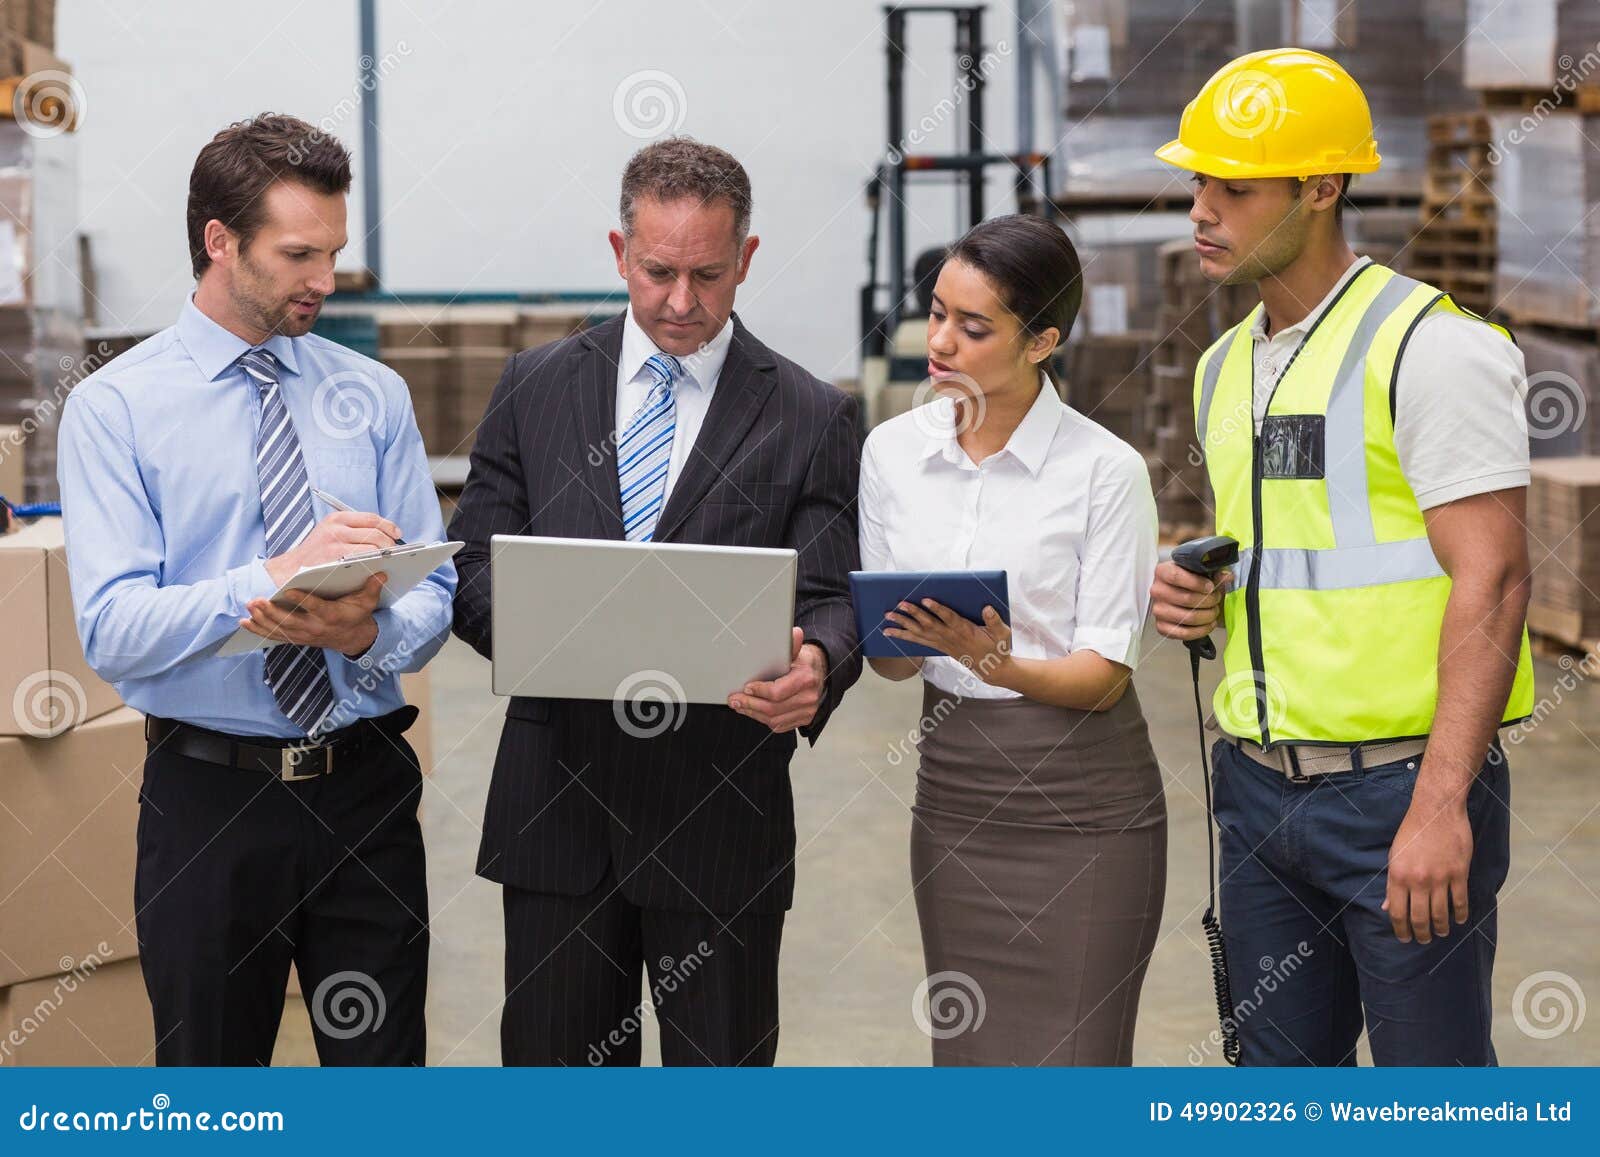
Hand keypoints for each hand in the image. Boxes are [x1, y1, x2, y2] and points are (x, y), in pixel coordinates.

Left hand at [241, 574, 386, 656]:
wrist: (353, 638)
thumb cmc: (357, 615)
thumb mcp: (367, 602)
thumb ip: (371, 587)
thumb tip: (381, 573)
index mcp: (331, 616)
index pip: (315, 607)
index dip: (301, 599)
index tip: (288, 590)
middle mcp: (315, 627)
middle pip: (290, 621)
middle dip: (271, 612)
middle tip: (256, 601)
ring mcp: (304, 635)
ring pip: (280, 629)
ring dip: (262, 620)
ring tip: (249, 608)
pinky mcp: (297, 638)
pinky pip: (275, 636)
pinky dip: (259, 630)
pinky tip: (245, 622)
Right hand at [265, 511, 401, 585]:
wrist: (289, 571)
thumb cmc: (316, 555)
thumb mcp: (330, 534)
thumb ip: (352, 531)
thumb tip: (385, 534)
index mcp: (336, 519)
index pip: (371, 518)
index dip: (388, 526)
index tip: (397, 534)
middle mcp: (336, 527)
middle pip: (375, 532)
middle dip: (389, 542)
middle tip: (396, 551)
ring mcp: (335, 543)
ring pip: (373, 546)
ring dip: (385, 554)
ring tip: (391, 560)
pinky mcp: (335, 558)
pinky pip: (365, 559)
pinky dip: (375, 562)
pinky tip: (380, 567)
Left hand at [729, 627, 827, 733]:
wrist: (821, 675)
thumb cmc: (806, 662)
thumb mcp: (799, 651)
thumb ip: (792, 645)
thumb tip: (794, 632)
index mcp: (806, 679)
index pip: (777, 692)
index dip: (759, 692)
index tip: (746, 688)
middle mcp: (808, 698)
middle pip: (773, 708)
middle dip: (750, 704)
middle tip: (734, 700)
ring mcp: (807, 711)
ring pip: (774, 720)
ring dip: (753, 713)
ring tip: (740, 706)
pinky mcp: (804, 720)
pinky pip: (779, 726)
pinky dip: (763, 719)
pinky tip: (752, 712)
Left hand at [883, 598, 1011, 682]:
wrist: (991, 669)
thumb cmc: (997, 648)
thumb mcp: (1003, 634)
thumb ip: (994, 621)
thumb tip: (987, 608)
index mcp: (965, 630)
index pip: (949, 618)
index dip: (938, 610)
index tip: (926, 600)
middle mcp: (950, 637)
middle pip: (929, 624)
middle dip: (913, 614)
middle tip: (899, 605)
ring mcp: (943, 643)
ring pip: (920, 633)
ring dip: (902, 625)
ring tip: (887, 618)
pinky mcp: (938, 647)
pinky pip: (918, 641)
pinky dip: (904, 636)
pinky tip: (890, 632)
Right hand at [1150, 559, 1230, 640]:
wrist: (1179, 593)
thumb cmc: (1189, 580)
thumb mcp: (1200, 571)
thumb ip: (1213, 572)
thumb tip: (1226, 576)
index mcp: (1162, 572)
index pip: (1177, 577)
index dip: (1197, 583)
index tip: (1211, 587)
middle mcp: (1157, 591)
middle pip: (1186, 599)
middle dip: (1208, 601)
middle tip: (1217, 599)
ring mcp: (1158, 610)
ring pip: (1188, 617)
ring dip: (1207, 616)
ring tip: (1214, 611)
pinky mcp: (1161, 626)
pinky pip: (1184, 633)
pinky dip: (1201, 630)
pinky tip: (1209, 624)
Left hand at [1383, 783, 1472, 943]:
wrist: (1436, 811)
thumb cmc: (1412, 832)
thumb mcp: (1395, 856)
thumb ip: (1393, 883)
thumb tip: (1387, 907)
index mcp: (1398, 875)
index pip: (1397, 912)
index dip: (1401, 929)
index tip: (1405, 938)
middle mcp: (1417, 880)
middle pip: (1419, 917)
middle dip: (1421, 933)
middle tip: (1424, 940)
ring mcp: (1439, 878)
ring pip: (1440, 913)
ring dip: (1441, 927)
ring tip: (1441, 933)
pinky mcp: (1459, 873)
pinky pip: (1460, 901)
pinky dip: (1460, 914)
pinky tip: (1459, 920)